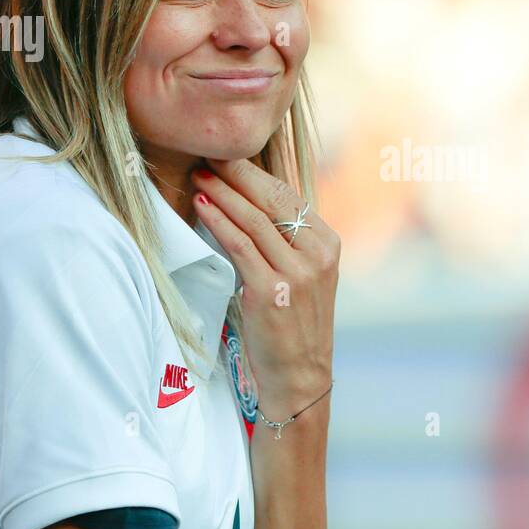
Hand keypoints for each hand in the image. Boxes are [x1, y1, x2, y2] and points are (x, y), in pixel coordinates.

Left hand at [190, 159, 339, 410]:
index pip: (289, 195)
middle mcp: (318, 254)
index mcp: (328, 244)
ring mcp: (298, 273)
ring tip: (200, 173)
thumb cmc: (292, 325)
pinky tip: (202, 206)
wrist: (299, 377)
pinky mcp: (273, 291)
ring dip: (223, 191)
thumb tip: (251, 198)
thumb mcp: (302, 275)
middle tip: (210, 150)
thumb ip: (286, 239)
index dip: (256, 171)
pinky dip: (219, 221)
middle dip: (238, 172)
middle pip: (273, 199)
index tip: (229, 153)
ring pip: (254, 219)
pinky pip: (240, 246)